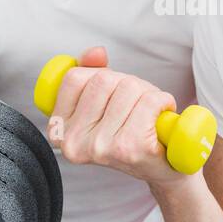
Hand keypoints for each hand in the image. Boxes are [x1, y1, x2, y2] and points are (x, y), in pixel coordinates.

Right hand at [46, 46, 186, 188]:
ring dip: (147, 94)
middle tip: (135, 108)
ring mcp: (101, 147)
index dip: (101, 76)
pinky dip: (163, 102)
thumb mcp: (105, 100)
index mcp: (59, 131)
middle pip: (104, 79)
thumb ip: (91, 71)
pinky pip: (150, 101)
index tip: (112, 97)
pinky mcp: (130, 148)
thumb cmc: (131, 131)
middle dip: (127, 85)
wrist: (162, 168)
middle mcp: (74, 143)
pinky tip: (159, 119)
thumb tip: (96, 53)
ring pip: (128, 87)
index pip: (75, 78)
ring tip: (147, 115)